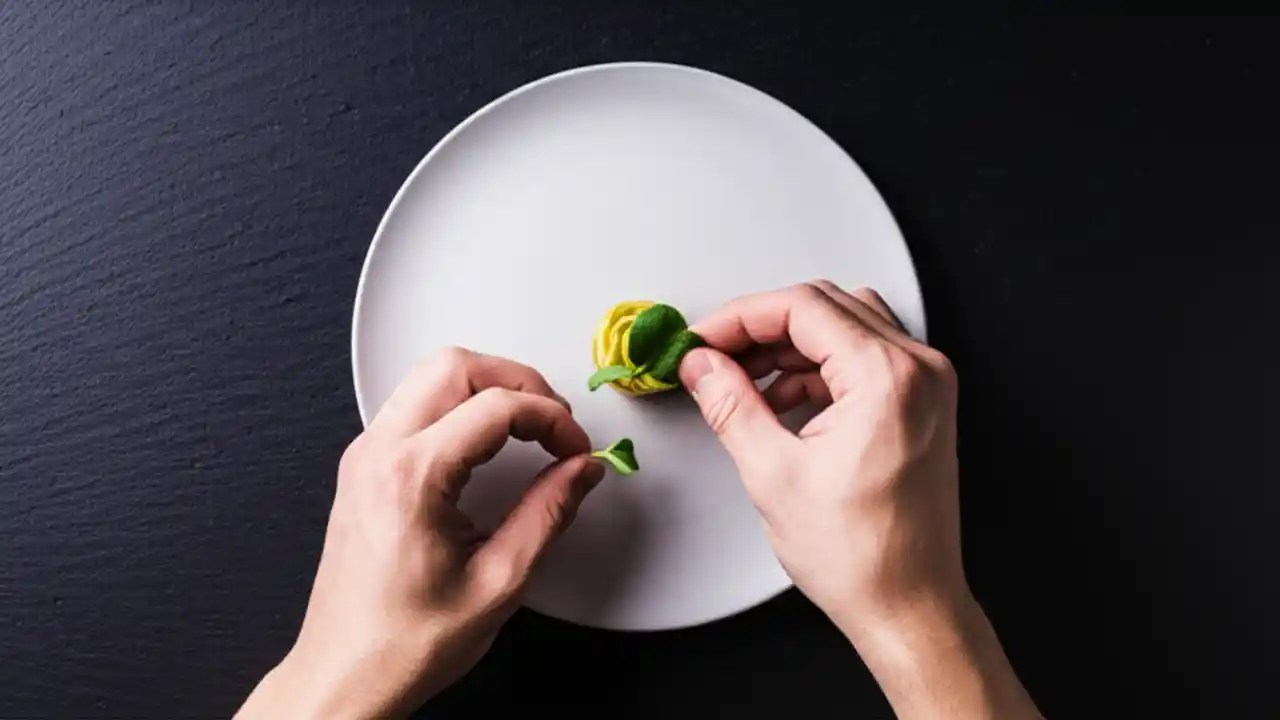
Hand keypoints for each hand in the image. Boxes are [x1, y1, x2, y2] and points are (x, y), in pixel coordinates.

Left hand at [237, 348, 604, 719]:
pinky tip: (490, 442)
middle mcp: (378, 453)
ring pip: (431, 375)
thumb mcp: (499, 581)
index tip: (576, 450)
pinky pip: (415, 404)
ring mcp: (365, 456)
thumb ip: (548, 513)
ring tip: (530, 427)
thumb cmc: (404, 643)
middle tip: (555, 422)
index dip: (551, 419)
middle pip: (456, 365)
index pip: (496, 407)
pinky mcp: (364, 467)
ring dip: (488, 388)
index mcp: (411, 478)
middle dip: (518, 382)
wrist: (345, 674)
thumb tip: (582, 471)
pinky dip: (460, 406)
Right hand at [679, 282, 1039, 719]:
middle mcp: (918, 369)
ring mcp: (927, 385)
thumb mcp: (773, 473)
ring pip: (847, 325)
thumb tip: (702, 364)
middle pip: (826, 306)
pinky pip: (865, 358)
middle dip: (762, 327)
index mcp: (887, 377)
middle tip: (715, 355)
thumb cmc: (861, 555)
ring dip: (791, 345)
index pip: (803, 307)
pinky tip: (783, 401)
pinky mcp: (923, 404)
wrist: (910, 605)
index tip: (703, 338)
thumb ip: (731, 404)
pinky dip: (820, 368)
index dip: (741, 317)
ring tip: (744, 380)